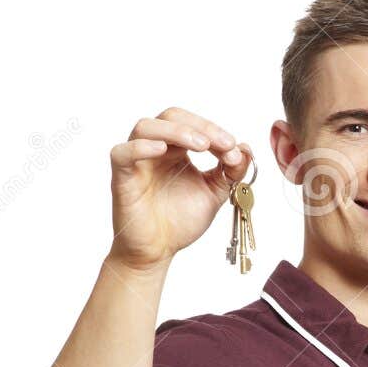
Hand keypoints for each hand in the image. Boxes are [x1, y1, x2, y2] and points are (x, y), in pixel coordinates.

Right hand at [109, 108, 251, 271]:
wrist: (158, 250)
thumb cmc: (180, 221)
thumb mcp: (213, 193)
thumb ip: (230, 173)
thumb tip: (245, 150)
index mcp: (176, 149)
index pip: (192, 124)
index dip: (214, 130)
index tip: (234, 148)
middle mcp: (155, 149)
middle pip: (171, 116)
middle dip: (200, 126)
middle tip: (223, 143)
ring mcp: (137, 160)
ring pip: (147, 127)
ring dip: (177, 131)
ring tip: (201, 146)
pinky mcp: (122, 177)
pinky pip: (122, 153)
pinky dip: (141, 147)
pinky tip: (162, 150)